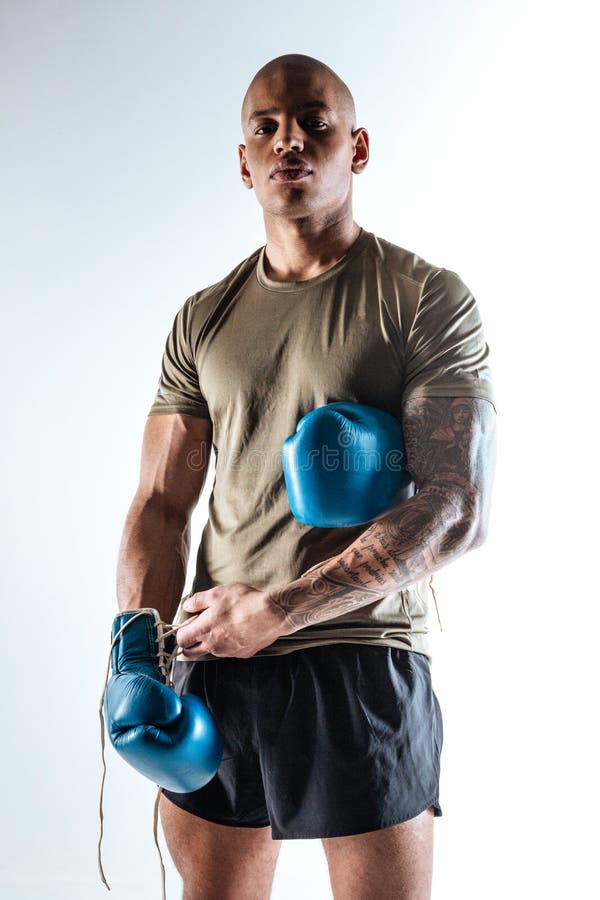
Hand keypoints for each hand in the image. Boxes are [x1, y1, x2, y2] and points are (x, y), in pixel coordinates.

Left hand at [176, 583, 291, 658]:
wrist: (271, 614)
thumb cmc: (244, 602)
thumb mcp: (217, 593)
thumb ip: (198, 601)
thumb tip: (187, 606)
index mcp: (204, 630)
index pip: (181, 640)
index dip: (182, 631)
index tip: (190, 622)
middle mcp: (213, 646)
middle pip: (191, 653)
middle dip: (190, 643)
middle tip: (200, 628)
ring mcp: (227, 652)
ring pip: (210, 651)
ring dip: (211, 642)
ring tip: (223, 624)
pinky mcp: (241, 654)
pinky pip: (228, 651)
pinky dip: (228, 643)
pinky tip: (237, 630)